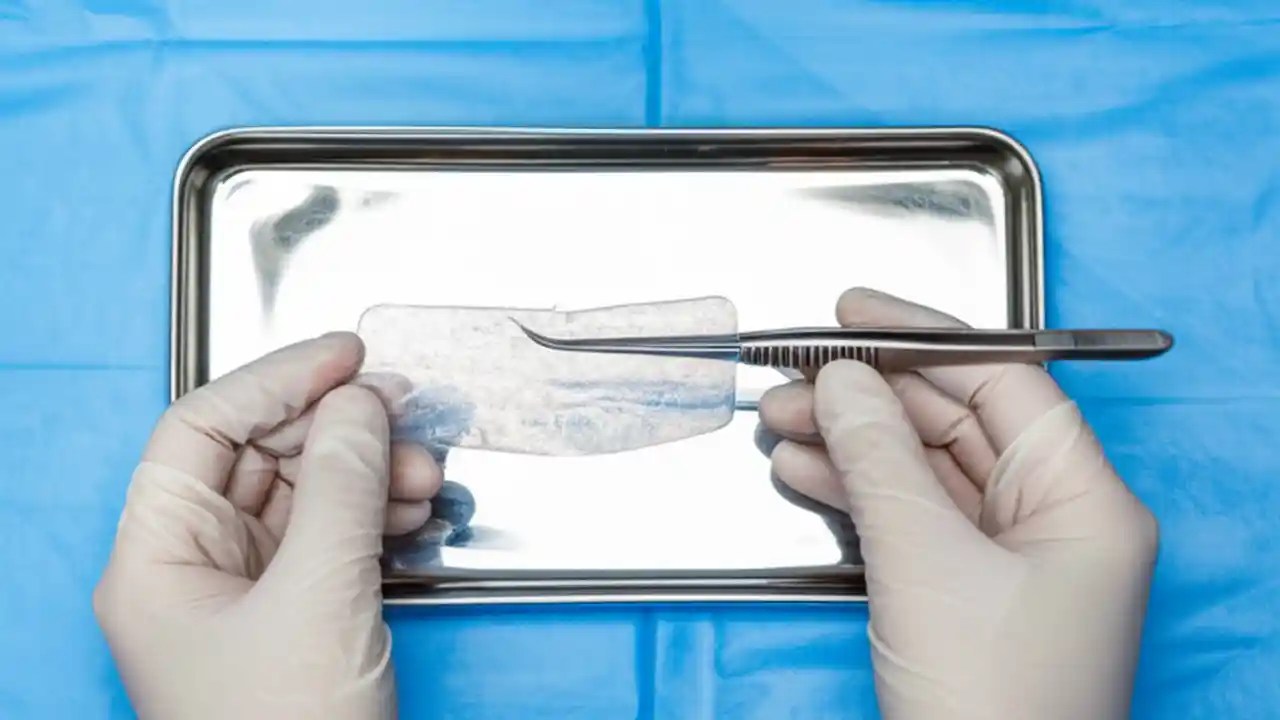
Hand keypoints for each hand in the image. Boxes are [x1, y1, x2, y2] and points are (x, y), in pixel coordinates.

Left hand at [94, 333, 441, 718]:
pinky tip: (416, 512)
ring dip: (369, 474)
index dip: (275, 379)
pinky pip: (334, 539)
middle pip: (260, 458)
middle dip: (338, 429)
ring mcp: (248, 594)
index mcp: (159, 558)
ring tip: (425, 474)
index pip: (202, 430)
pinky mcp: (296, 617)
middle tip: (403, 409)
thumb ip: (342, 486)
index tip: (346, 355)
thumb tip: (360, 403)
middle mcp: (195, 568)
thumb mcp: (320, 596)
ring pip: (305, 496)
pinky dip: (378, 517)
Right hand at [759, 289, 1157, 719]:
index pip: (1004, 382)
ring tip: (777, 427)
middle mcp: (1055, 521)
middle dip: (867, 399)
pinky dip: (855, 496)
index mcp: (1084, 501)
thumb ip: (880, 458)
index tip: (854, 313)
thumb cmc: (989, 703)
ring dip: (849, 446)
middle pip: (955, 424)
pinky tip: (804, 475)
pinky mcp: (965, 594)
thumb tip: (842, 380)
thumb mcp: (924, 562)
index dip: (925, 338)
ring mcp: (1009, 560)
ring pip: (923, 472)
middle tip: (790, 382)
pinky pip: (908, 520)